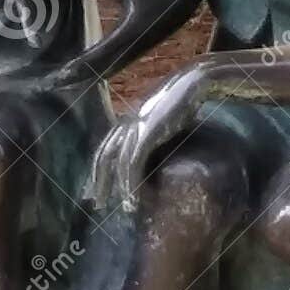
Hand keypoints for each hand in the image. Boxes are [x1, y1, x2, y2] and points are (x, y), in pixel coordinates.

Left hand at [42, 0, 189, 91]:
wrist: (182, 0)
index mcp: (128, 35)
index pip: (96, 57)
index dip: (75, 68)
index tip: (56, 76)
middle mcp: (129, 50)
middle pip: (95, 72)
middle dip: (70, 79)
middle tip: (44, 86)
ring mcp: (130, 55)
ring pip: (100, 74)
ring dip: (78, 79)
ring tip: (53, 84)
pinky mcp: (130, 54)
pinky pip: (106, 69)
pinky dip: (88, 74)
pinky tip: (73, 77)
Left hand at [87, 66, 206, 212]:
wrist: (193, 80)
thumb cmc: (184, 100)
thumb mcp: (164, 119)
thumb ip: (154, 135)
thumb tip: (156, 154)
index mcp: (128, 120)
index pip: (107, 148)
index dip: (99, 169)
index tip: (96, 188)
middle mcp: (127, 123)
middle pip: (105, 155)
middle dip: (99, 181)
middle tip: (97, 203)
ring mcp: (136, 126)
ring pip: (117, 162)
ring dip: (119, 187)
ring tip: (125, 208)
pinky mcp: (148, 131)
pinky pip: (134, 161)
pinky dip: (132, 181)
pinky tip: (134, 196)